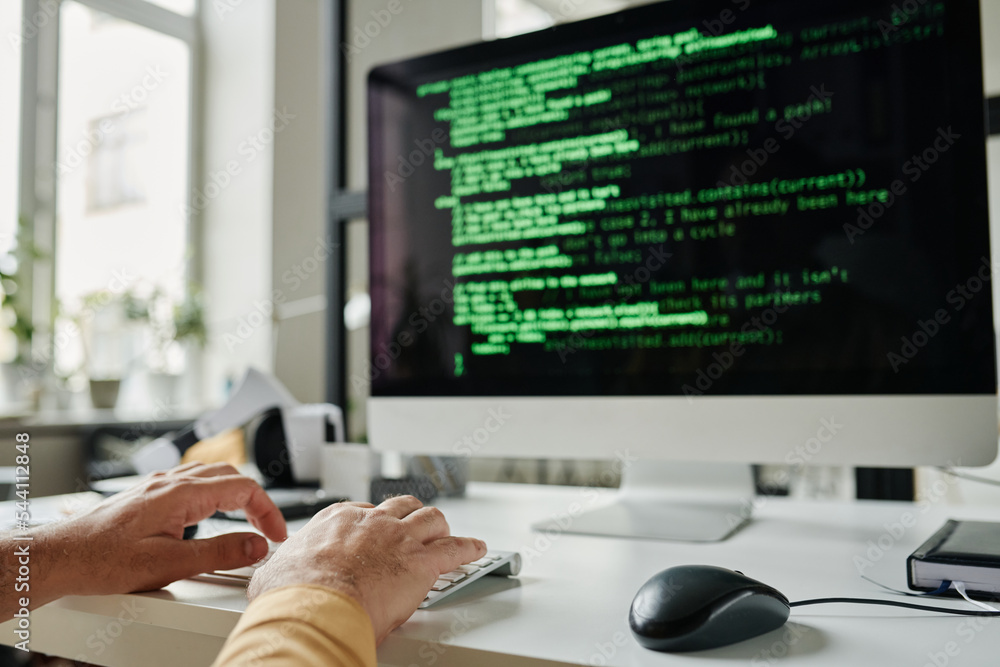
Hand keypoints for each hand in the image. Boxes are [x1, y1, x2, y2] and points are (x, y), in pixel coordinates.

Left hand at [25, 463, 285, 609]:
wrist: (59, 557)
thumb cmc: (103, 560)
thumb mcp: (169, 564)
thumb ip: (218, 552)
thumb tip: (256, 545)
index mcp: (181, 493)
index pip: (243, 488)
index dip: (267, 510)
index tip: (276, 535)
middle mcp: (169, 482)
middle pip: (230, 475)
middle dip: (255, 500)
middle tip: (266, 529)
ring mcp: (156, 486)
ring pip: (209, 475)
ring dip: (234, 494)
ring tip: (244, 521)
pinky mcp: (145, 495)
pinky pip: (189, 482)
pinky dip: (211, 494)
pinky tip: (206, 515)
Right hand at [248, 495, 486, 642]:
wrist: (315, 607)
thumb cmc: (294, 595)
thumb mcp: (275, 572)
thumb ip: (280, 567)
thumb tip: (268, 573)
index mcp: (337, 520)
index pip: (362, 512)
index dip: (371, 522)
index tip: (374, 530)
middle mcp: (372, 522)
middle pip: (401, 507)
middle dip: (409, 514)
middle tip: (415, 524)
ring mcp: (399, 539)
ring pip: (430, 518)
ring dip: (440, 526)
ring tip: (447, 532)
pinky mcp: (421, 563)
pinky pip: (454, 549)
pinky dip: (468, 548)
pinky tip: (476, 549)